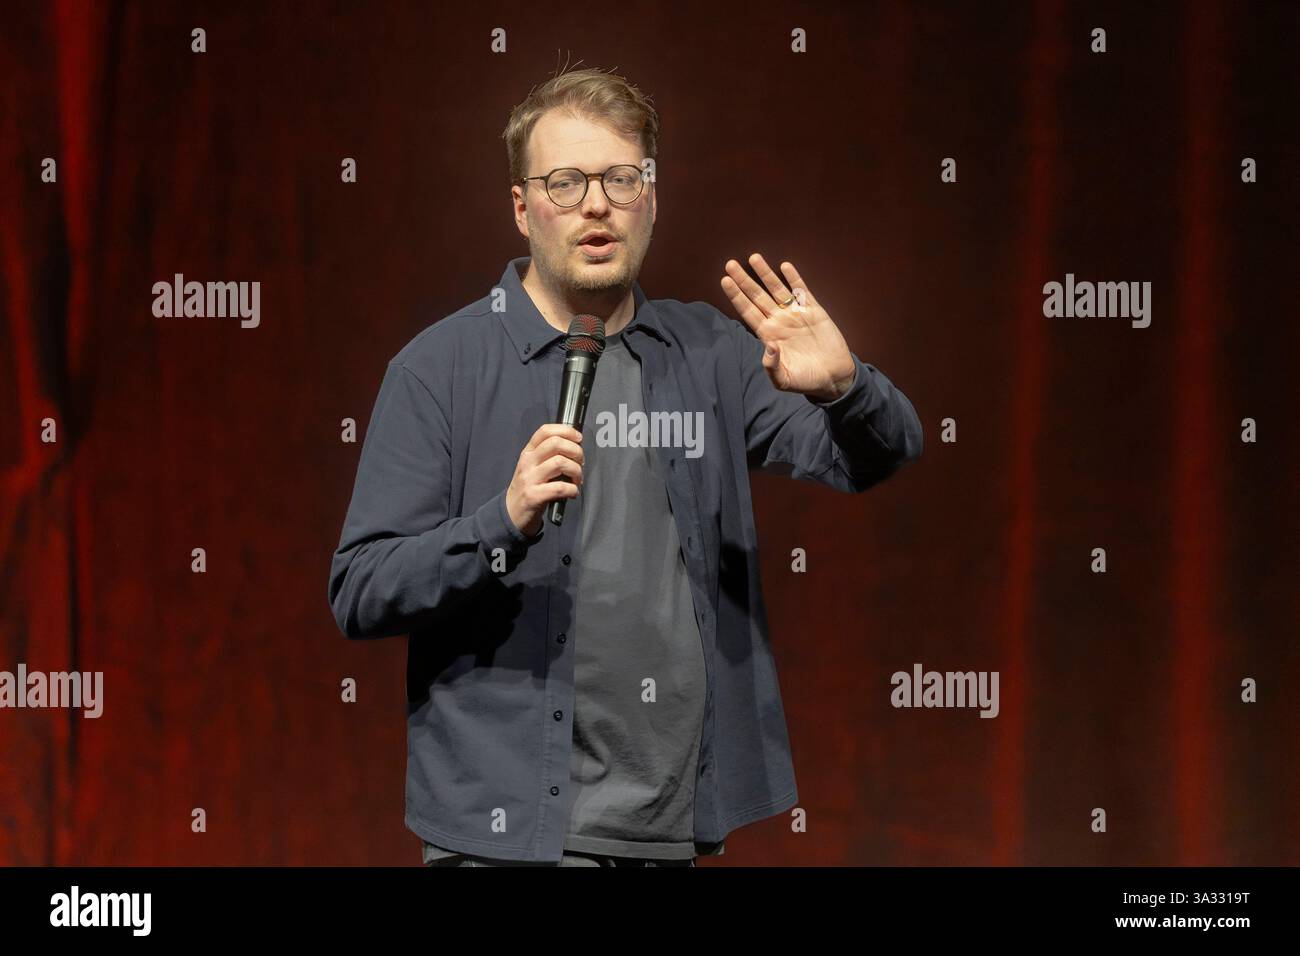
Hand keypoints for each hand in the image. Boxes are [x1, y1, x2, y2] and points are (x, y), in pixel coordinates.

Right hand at [505, 424, 583, 536]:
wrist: (511, 512)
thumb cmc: (528, 487)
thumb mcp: (532, 466)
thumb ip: (548, 455)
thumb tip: (574, 446)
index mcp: (528, 452)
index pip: (545, 431)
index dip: (566, 430)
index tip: (578, 438)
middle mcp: (528, 462)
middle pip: (556, 443)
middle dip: (575, 451)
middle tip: (580, 462)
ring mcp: (529, 479)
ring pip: (560, 462)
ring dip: (576, 471)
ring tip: (577, 480)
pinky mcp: (533, 496)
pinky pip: (560, 487)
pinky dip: (572, 489)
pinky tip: (572, 492)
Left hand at [720, 253, 855, 401]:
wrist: (833, 377)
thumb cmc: (805, 380)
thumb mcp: (783, 380)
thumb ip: (771, 366)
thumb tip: (768, 345)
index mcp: (768, 335)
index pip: (747, 311)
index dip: (736, 296)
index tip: (725, 281)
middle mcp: (779, 321)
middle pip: (757, 296)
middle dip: (744, 280)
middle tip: (730, 264)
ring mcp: (795, 314)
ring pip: (776, 289)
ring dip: (765, 274)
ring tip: (753, 257)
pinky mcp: (814, 311)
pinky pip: (802, 292)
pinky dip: (794, 279)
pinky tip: (785, 266)